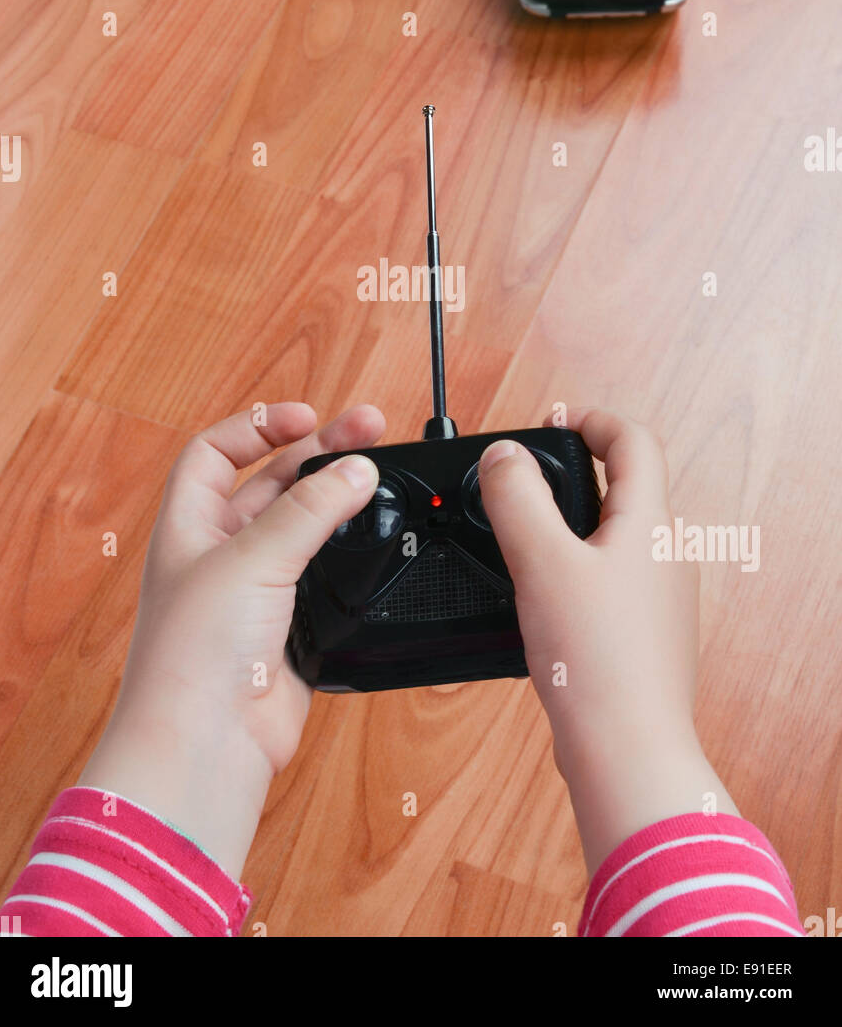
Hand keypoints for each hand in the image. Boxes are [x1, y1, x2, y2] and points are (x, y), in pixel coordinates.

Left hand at [79, 401, 383, 877]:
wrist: (207, 746)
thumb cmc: (193, 656)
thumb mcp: (251, 559)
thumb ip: (309, 511)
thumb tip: (356, 469)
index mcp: (188, 526)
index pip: (214, 453)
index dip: (256, 427)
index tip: (306, 417)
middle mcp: (219, 555)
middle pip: (271, 485)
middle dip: (318, 455)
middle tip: (369, 431)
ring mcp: (256, 594)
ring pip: (303, 531)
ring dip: (338, 502)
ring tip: (381, 476)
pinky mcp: (290, 630)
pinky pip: (326, 578)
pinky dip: (350, 556)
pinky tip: (377, 538)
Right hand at [478, 407, 737, 873]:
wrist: (626, 751)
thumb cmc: (595, 660)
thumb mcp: (542, 562)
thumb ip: (518, 498)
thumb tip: (504, 456)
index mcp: (652, 524)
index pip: (634, 441)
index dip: (591, 419)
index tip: (549, 423)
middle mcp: (666, 556)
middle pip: (625, 486)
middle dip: (572, 472)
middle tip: (522, 479)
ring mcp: (658, 599)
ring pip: (614, 536)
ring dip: (569, 523)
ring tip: (520, 536)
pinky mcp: (641, 635)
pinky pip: (608, 580)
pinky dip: (573, 569)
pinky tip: (537, 597)